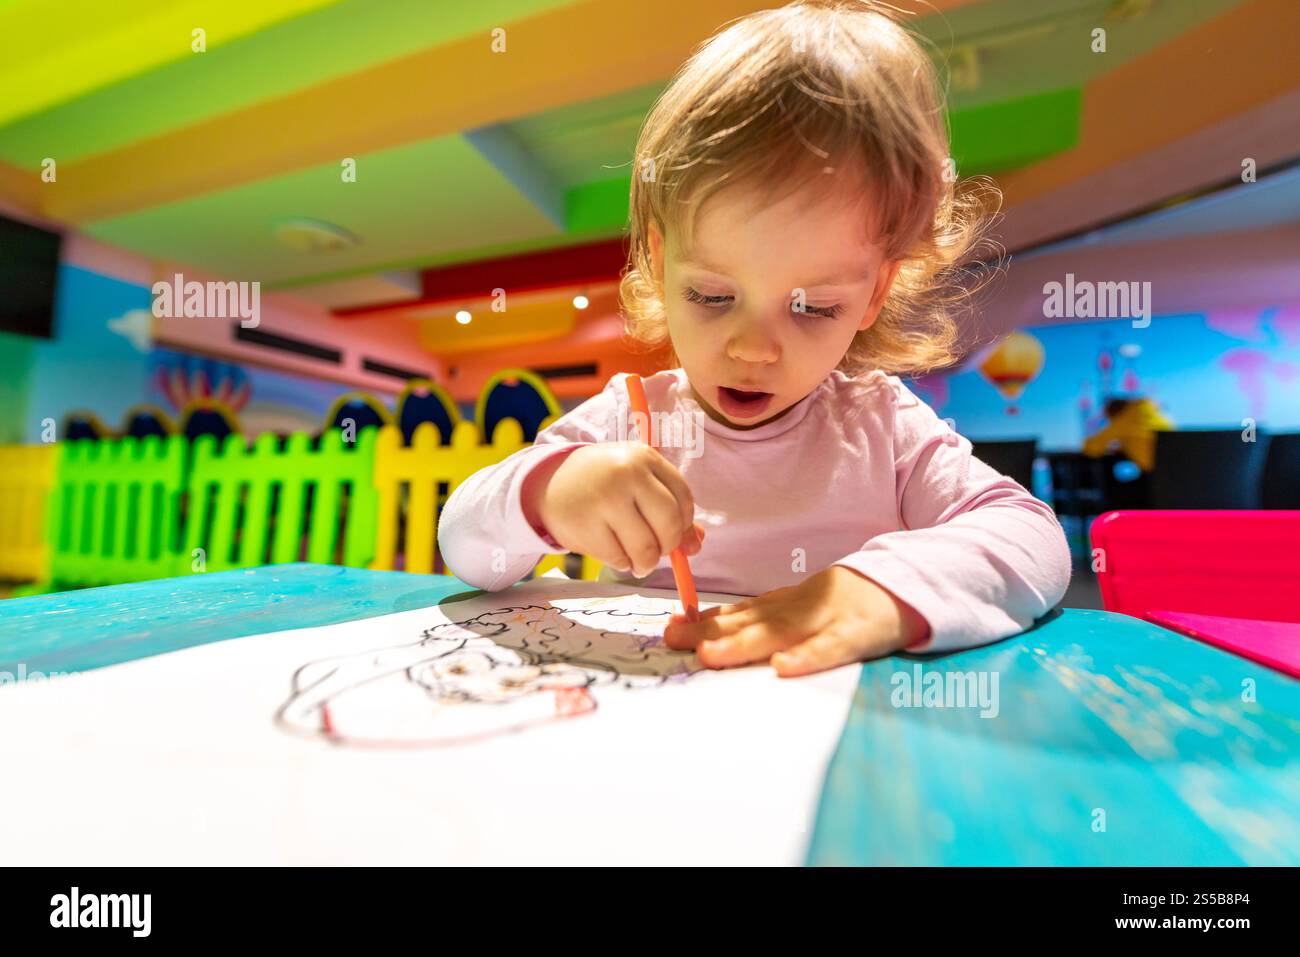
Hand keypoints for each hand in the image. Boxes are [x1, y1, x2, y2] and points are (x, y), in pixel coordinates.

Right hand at [522, 443, 704, 576]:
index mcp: (645, 457)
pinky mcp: (586, 525)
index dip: (684, 523)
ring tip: (638, 561)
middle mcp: (627, 473)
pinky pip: (619, 558)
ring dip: (646, 562)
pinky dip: (622, 563)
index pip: (683, 497)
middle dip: (668, 546)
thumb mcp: (637, 484)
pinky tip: (615, 552)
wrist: (548, 483)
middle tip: (657, 551)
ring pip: (645, 548)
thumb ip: (670, 509)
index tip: (672, 531)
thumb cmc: (603, 485)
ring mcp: (605, 499)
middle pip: (669, 523)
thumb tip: (695, 546)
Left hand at [663, 565, 930, 676]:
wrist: (913, 582)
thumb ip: (766, 619)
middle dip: (710, 630)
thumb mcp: (807, 606)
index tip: (670, 629)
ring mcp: (830, 616)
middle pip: (751, 619)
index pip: (741, 610)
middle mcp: (802, 606)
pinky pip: (832, 647)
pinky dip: (809, 656)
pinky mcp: (860, 631)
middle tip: (674, 639)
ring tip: (711, 655)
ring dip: (745, 643)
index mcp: (789, 602)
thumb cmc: (852, 603)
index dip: (705, 620)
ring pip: (783, 631)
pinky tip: (784, 668)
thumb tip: (712, 637)